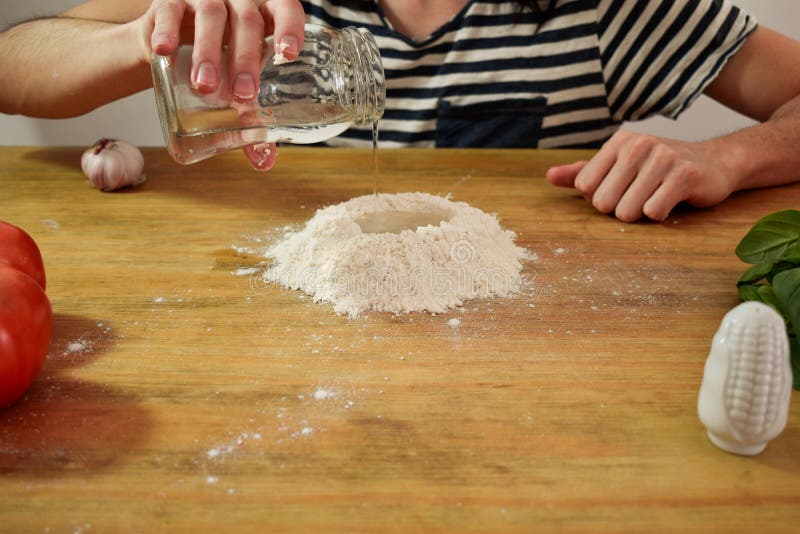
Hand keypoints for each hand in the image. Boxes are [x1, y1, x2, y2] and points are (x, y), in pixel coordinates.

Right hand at [138, 0, 304, 170]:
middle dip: (246, 59)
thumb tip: (265, 161)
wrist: (170, 36)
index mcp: (265, 11)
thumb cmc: (220, 57)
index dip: (289, 28)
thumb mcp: (239, 78)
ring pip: (211, 15)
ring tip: (205, 85)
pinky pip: (169, 10)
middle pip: (248, 22)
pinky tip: (164, 51)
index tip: (289, 54)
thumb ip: (253, 114)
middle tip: (243, 94)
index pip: (285, 9)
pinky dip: (167, 31)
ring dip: (209, 52)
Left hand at [546, 130, 735, 221]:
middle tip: (642, 194)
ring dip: (642, 213)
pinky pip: (654, 212)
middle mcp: (638, 144)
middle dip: (621, 208)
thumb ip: (583, 172)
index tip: (623, 188)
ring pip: (627, 211)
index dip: (602, 197)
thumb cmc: (660, 169)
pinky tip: (672, 200)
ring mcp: (662, 157)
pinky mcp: (684, 174)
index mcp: (618, 142)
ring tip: (657, 196)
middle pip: (603, 203)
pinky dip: (661, 214)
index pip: (585, 187)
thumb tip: (549, 176)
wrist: (715, 163)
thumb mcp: (620, 166)